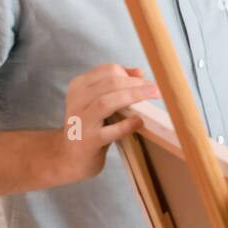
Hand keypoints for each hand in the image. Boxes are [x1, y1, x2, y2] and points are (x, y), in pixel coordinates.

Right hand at [55, 64, 158, 184]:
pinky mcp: (89, 141)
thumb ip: (116, 83)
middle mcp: (77, 101)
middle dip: (136, 84)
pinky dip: (126, 125)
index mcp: (79, 86)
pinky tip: (139, 121)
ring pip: (107, 102)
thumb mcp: (98, 100)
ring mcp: (81, 121)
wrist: (70, 156)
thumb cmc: (90, 125)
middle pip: (110, 83)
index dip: (130, 74)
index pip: (108, 70)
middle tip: (156, 89)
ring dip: (133, 96)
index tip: (147, 81)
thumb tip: (139, 72)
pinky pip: (109, 131)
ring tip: (153, 96)